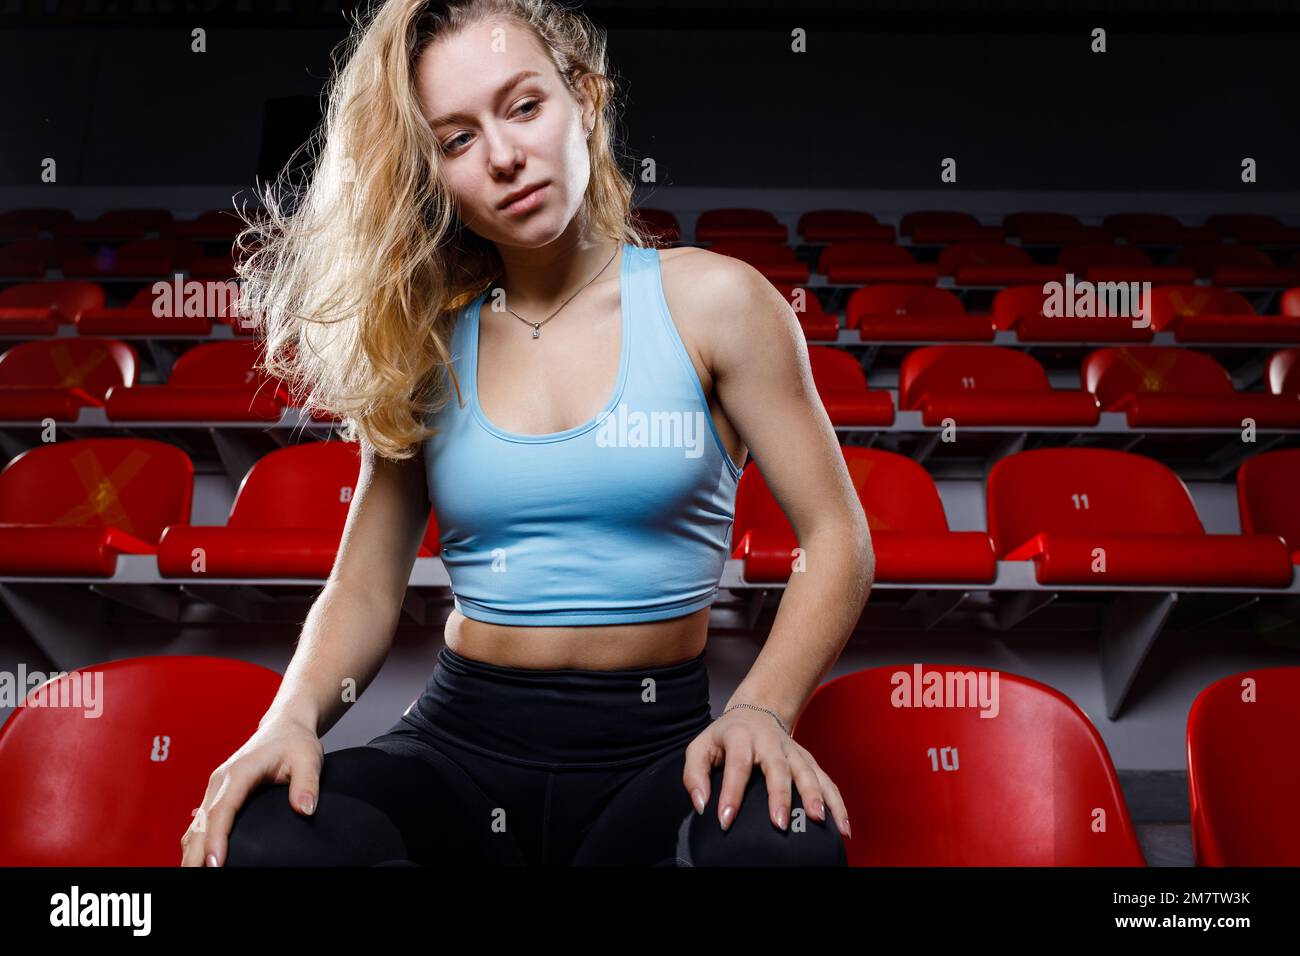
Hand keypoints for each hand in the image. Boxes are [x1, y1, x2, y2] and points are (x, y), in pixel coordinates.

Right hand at [179, 713, 323, 866]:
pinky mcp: (217, 794)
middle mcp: (220, 781)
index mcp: (239, 772)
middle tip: (196, 879)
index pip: (222, 811)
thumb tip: (305, 809)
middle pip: (200, 823)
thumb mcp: (309, 758)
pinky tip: (198, 861)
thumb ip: (307, 783)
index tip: (215, 863)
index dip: (215, 839)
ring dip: (191, 851)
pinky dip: (195, 842)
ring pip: (195, 825)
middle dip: (196, 854)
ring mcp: (215, 788)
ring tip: (194, 874)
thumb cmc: (295, 741)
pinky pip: (199, 823)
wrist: (284, 725)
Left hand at [682, 706, 850, 837]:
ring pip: (807, 772)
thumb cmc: (726, 737)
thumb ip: (694, 775)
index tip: (725, 820)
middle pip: (778, 767)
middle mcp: (770, 742)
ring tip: (819, 821)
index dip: (730, 793)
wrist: (757, 710)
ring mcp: (794, 751)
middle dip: (780, 795)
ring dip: (815, 796)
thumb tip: (702, 805)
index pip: (737, 765)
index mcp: (741, 737)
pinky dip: (837, 803)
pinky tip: (843, 828)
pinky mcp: (809, 761)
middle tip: (779, 823)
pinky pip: (827, 781)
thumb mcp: (700, 747)